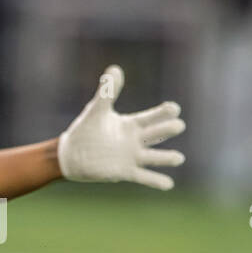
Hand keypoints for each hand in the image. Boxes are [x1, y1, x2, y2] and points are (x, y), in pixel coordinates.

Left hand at [57, 65, 185, 188]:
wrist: (72, 154)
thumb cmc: (86, 130)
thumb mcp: (96, 110)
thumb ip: (107, 91)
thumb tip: (115, 68)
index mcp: (131, 125)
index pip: (150, 118)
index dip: (162, 113)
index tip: (174, 108)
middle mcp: (135, 141)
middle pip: (155, 134)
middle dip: (166, 130)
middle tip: (178, 125)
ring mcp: (132, 157)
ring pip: (153, 157)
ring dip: (165, 158)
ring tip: (179, 158)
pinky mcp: (125, 172)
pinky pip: (143, 176)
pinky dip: (155, 180)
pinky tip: (168, 184)